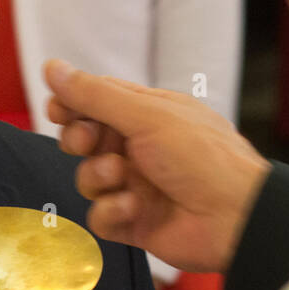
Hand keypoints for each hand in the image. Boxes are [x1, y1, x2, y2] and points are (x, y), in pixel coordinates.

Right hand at [44, 60, 270, 273]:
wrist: (237, 218)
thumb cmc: (202, 158)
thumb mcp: (147, 115)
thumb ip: (95, 94)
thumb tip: (52, 67)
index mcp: (148, 114)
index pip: (97, 100)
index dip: (72, 103)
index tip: (57, 110)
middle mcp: (139, 148)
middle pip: (85, 138)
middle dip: (79, 139)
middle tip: (88, 142)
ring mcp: (135, 185)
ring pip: (88, 178)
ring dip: (97, 176)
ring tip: (120, 177)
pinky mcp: (132, 222)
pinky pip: (100, 215)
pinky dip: (110, 211)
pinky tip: (133, 208)